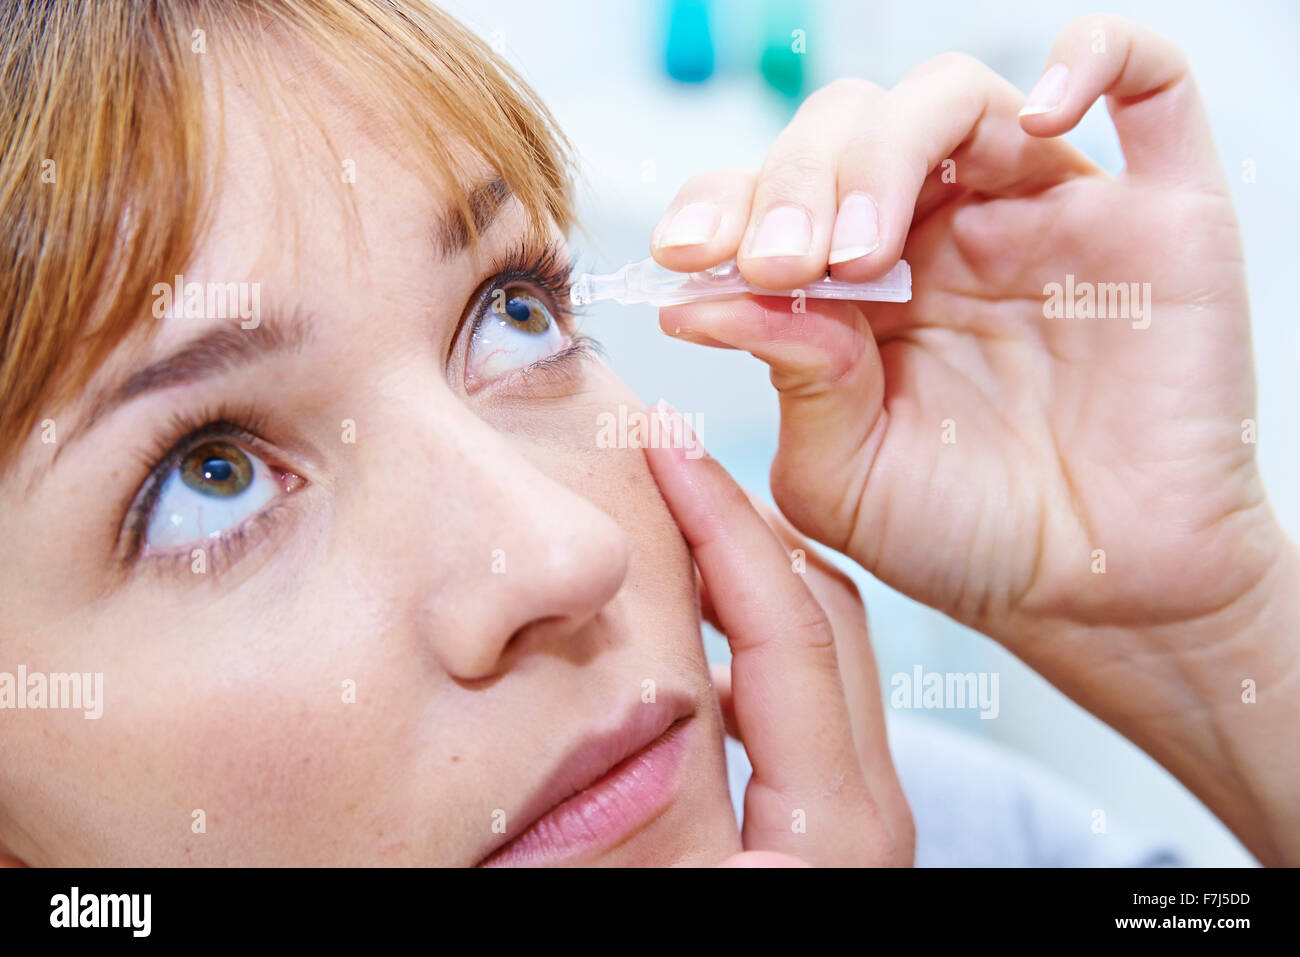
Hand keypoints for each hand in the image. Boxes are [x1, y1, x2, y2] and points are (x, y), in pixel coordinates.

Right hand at [643, 401, 911, 866]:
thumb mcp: (670, 889)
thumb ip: (645, 815)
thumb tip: (616, 716)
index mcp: (832, 823)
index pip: (787, 623)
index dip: (721, 519)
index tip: (665, 440)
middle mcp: (861, 805)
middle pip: (819, 610)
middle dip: (739, 520)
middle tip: (668, 455)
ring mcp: (850, 812)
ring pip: (811, 645)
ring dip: (738, 571)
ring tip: (665, 518)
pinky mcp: (826, 824)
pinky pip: (792, 691)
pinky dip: (734, 635)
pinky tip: (674, 628)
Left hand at [650, 15, 1299, 861]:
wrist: (1100, 596)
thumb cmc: (965, 540)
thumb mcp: (842, 476)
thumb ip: (785, 379)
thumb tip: (695, 302)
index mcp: (857, 286)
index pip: (774, 196)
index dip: (722, 202)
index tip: (687, 255)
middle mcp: (943, 234)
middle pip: (850, 129)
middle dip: (794, 182)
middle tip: (781, 264)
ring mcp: (1045, 214)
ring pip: (957, 99)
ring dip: (888, 148)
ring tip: (861, 248)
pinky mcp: (1158, 217)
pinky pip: (1149, 80)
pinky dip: (1096, 57)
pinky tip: (1037, 114)